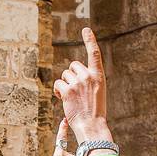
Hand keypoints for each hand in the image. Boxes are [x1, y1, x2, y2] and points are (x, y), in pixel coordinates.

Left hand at [53, 27, 110, 145]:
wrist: (91, 126)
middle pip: (73, 65)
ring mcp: (78, 83)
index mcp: (99, 76)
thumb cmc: (94, 112)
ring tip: (71, 98)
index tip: (86, 29)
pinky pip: (58, 84)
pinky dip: (58, 92)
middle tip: (74, 91)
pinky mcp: (67, 91)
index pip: (94, 54)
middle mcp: (89, 76)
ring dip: (64, 84)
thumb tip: (73, 74)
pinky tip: (63, 100)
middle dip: (71, 76)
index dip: (90, 40)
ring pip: (64, 75)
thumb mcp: (97, 92)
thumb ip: (89, 80)